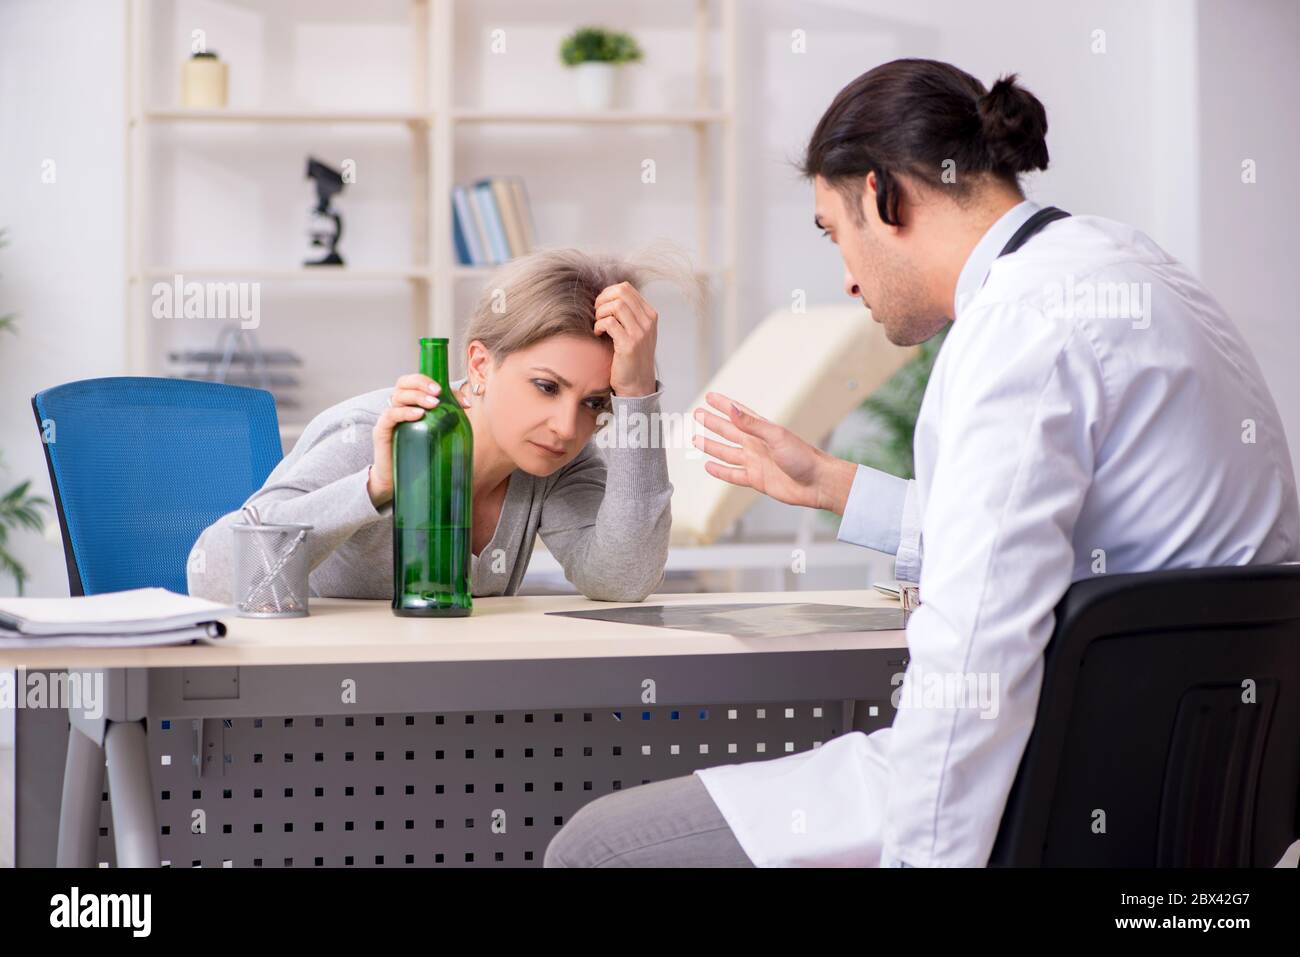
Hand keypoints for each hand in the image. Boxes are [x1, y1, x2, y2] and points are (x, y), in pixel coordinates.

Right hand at [367, 373, 441, 506]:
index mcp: (409, 403)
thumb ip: (446, 416)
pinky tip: (418, 415)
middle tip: (439, 392)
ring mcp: (388, 418)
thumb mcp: (434, 432)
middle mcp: (397, 406)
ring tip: (434, 404)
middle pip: (404, 383)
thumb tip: (467, 404)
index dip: (432, 381)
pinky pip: (390, 415)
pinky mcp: (381, 431)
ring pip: (398, 396)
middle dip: (422, 383)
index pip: (416, 381)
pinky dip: (405, 412)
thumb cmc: (417, 453)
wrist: (396, 480)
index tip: (453, 394)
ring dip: (418, 397)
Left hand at [593, 281, 657, 396]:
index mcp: (650, 315)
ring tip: (598, 324)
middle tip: (597, 312)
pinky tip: (598, 333)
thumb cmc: (632, 357)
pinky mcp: (629, 344)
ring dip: (601, 312)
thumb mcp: (637, 332)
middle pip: (621, 292)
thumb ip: (629, 314)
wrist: (637, 384)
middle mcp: (648, 322)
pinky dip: (599, 325)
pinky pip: (609, 323)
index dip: (608, 293)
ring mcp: (640, 333)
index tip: (601, 305)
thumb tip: (608, 295)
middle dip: (603, 299)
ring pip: (616, 305)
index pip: (627, 288)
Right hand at [691, 391, 857, 513]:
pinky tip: (709, 466)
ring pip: (726, 452)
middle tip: (697, 414)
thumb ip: (752, 424)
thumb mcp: (776, 436)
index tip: (710, 397)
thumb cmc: (803, 456)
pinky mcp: (756, 479)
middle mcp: (756, 445)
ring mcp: (755, 462)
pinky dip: (720, 471)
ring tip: (695, 439)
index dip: (723, 405)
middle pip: (728, 431)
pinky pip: (733, 474)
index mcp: (762, 430)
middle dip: (712, 423)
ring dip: (711, 446)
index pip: (738, 413)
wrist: (817, 483)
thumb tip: (732, 409)